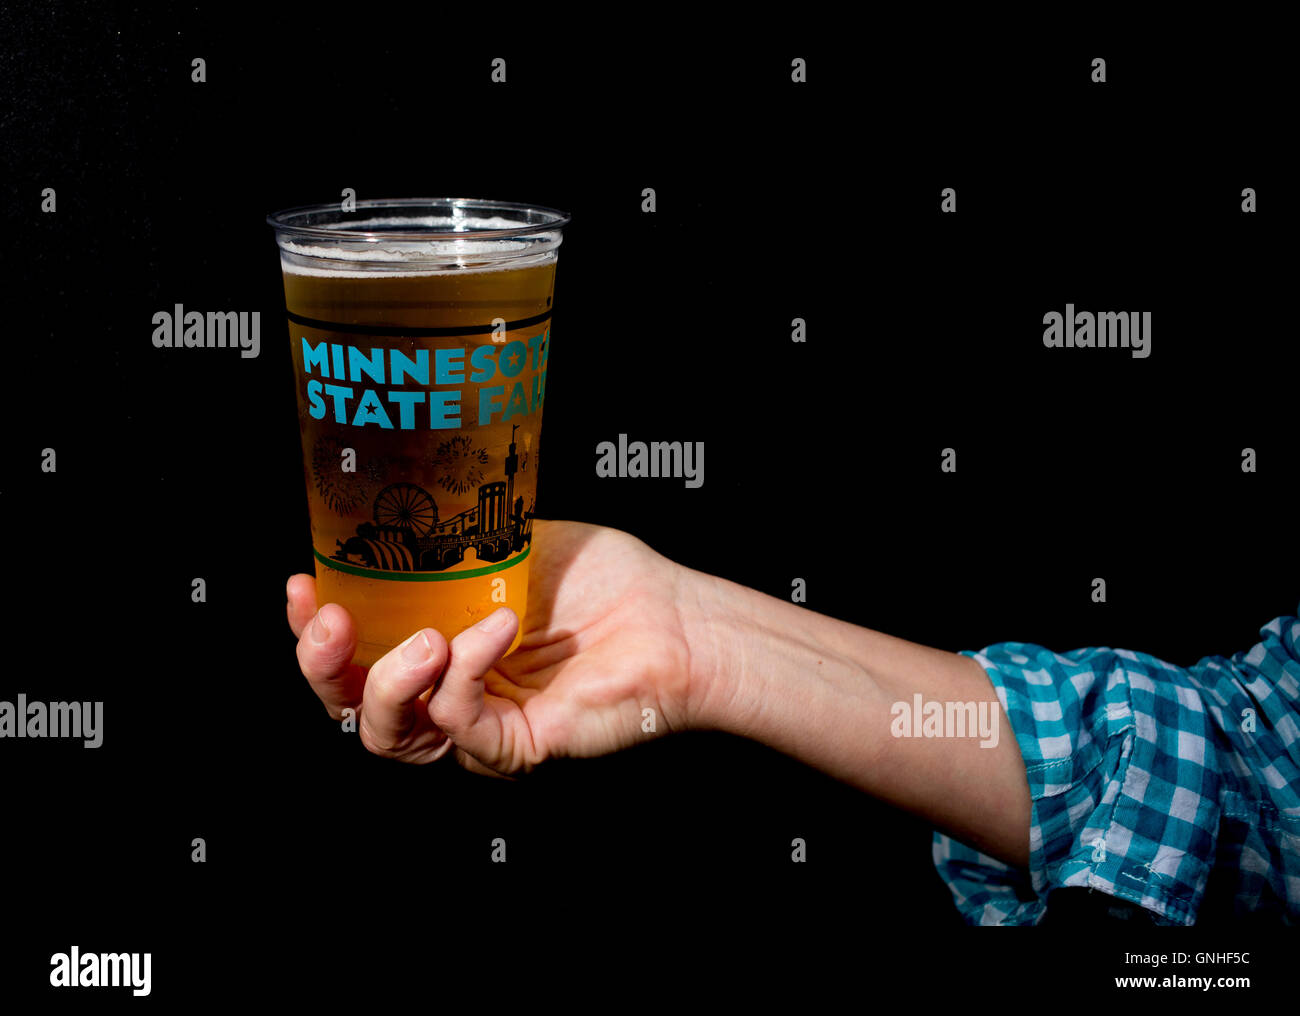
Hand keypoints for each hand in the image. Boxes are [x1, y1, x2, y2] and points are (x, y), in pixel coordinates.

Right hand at [287, 520, 697, 775]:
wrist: (675, 615)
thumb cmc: (606, 579)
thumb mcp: (509, 543)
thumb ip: (452, 544)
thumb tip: (397, 517)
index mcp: (440, 643)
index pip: (356, 655)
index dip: (316, 631)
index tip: (300, 584)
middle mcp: (451, 690)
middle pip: (354, 707)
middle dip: (323, 668)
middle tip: (326, 621)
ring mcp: (479, 725)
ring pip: (390, 735)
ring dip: (389, 682)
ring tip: (424, 638)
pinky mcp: (512, 747)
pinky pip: (458, 721)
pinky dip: (467, 670)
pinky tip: (497, 627)